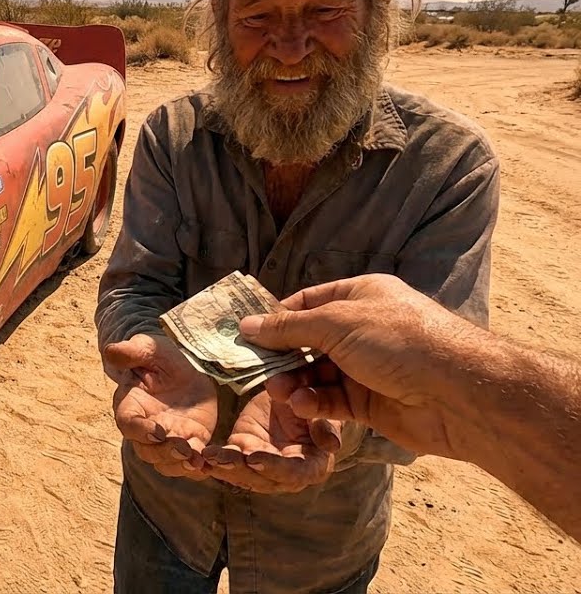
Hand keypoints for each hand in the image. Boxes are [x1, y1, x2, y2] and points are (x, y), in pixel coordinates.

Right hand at [105, 334, 216, 478]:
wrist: (191, 362)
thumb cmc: (163, 355)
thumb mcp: (149, 348)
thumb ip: (130, 352)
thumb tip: (110, 352)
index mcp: (131, 404)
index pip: (128, 423)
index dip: (140, 431)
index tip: (156, 432)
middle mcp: (146, 426)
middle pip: (147, 450)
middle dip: (164, 452)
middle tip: (183, 448)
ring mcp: (168, 437)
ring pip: (166, 462)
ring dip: (179, 464)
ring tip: (196, 461)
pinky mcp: (191, 440)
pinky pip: (190, 460)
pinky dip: (197, 467)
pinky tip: (207, 466)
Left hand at [203, 390, 341, 493]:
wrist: (297, 392)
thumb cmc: (318, 404)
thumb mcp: (323, 411)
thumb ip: (325, 427)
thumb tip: (332, 444)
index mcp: (313, 465)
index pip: (294, 473)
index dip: (274, 468)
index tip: (254, 458)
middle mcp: (287, 473)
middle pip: (263, 478)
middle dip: (241, 471)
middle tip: (223, 460)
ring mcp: (263, 465)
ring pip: (243, 473)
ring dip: (225, 466)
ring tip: (209, 457)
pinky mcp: (245, 451)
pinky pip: (229, 459)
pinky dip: (215, 459)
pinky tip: (202, 454)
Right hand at [237, 273, 480, 459]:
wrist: (457, 393)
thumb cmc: (399, 341)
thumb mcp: (336, 323)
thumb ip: (288, 327)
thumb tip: (246, 326)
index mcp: (361, 296)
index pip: (308, 302)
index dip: (276, 317)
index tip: (246, 334)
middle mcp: (363, 329)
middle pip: (308, 342)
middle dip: (281, 356)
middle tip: (255, 371)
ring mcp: (367, 368)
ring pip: (316, 374)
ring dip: (294, 383)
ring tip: (278, 393)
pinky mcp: (370, 403)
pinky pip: (331, 401)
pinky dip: (314, 403)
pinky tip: (303, 406)